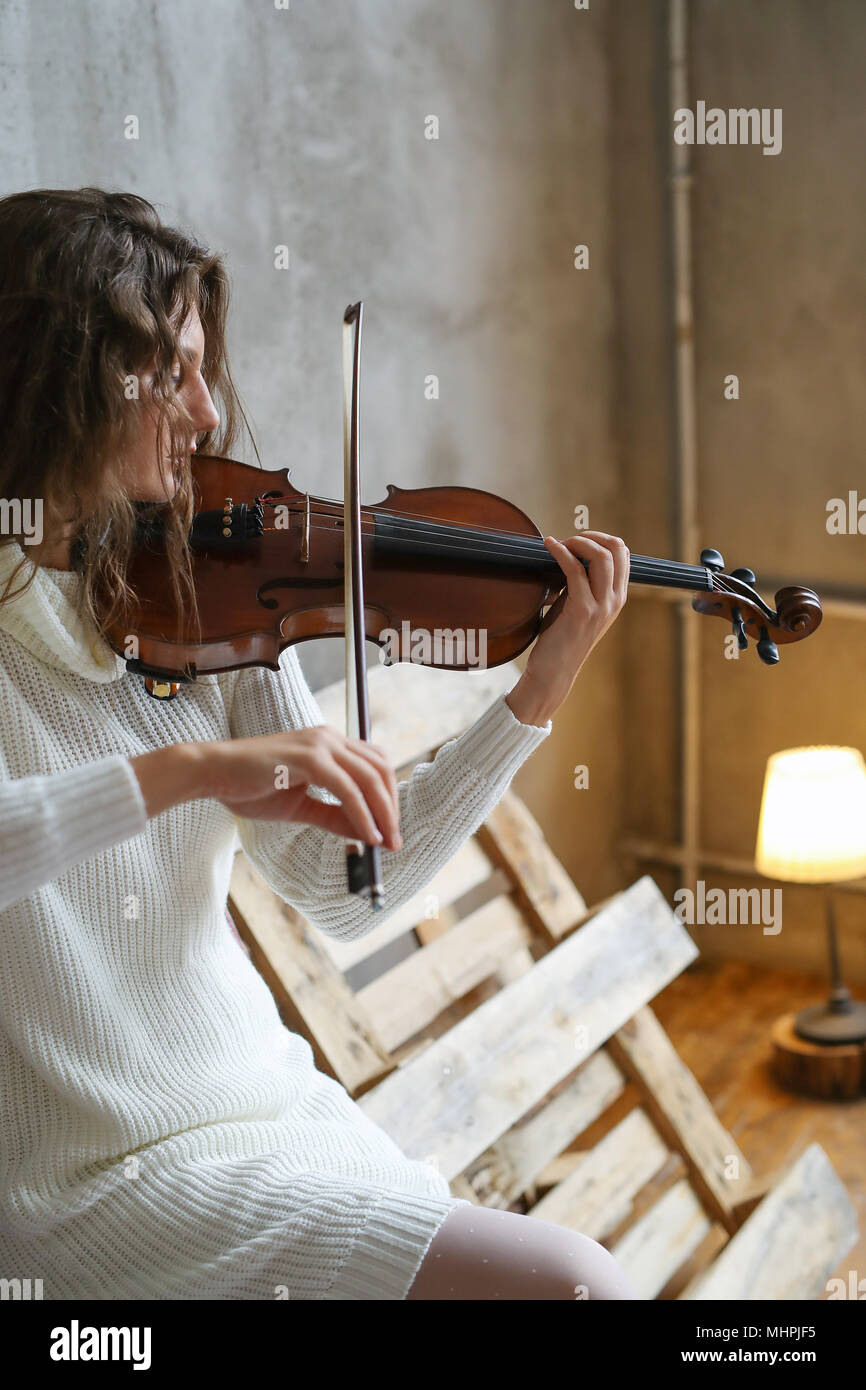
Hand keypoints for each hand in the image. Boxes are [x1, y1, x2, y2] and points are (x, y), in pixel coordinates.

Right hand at [203, 725, 401, 848]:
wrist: (212, 774)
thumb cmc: (250, 787)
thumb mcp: (301, 808)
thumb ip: (334, 817)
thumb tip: (367, 835)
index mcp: (328, 744)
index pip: (373, 765)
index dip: (388, 796)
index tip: (390, 828)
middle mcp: (329, 738)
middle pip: (380, 769)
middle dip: (392, 806)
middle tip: (394, 841)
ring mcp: (320, 744)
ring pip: (369, 777)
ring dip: (383, 812)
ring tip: (386, 843)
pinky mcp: (309, 758)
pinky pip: (348, 789)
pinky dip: (362, 814)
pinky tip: (368, 835)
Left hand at [506, 530, 628, 725]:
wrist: (554, 672)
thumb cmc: (561, 639)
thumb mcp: (578, 605)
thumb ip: (581, 583)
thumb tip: (569, 554)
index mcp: (617, 598)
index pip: (623, 554)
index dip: (601, 539)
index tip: (579, 540)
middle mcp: (614, 600)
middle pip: (617, 549)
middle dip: (591, 536)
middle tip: (569, 539)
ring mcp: (601, 606)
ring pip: (601, 556)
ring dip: (577, 542)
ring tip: (559, 543)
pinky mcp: (582, 611)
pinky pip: (575, 571)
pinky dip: (561, 553)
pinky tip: (549, 546)